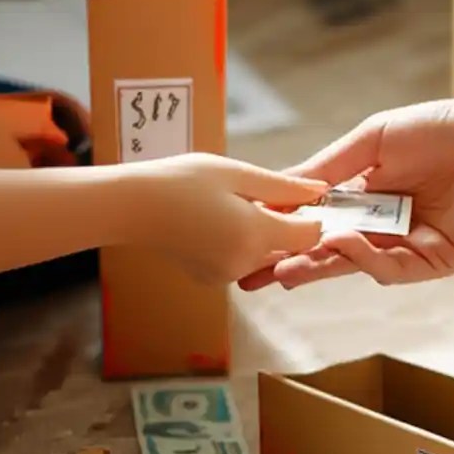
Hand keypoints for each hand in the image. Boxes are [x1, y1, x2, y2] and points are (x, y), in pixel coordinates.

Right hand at [124, 153, 328, 283]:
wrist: (132, 207)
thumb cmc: (181, 181)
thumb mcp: (237, 174)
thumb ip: (284, 186)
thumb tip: (321, 190)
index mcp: (255, 234)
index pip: (310, 234)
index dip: (311, 214)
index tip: (296, 195)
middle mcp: (245, 263)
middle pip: (289, 247)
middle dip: (286, 223)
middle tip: (261, 193)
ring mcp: (227, 275)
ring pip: (266, 255)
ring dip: (263, 234)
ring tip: (234, 203)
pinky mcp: (212, 279)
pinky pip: (242, 262)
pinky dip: (240, 244)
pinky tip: (218, 220)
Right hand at [238, 76, 453, 289]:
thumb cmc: (442, 129)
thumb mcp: (372, 140)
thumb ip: (329, 167)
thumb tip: (282, 187)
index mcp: (365, 197)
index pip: (315, 221)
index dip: (282, 232)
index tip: (245, 240)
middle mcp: (382, 227)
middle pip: (328, 252)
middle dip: (290, 263)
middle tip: (251, 276)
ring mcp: (407, 247)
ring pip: (355, 266)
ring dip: (320, 266)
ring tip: (286, 267)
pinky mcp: (435, 262)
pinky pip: (393, 269)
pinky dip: (366, 259)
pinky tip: (345, 244)